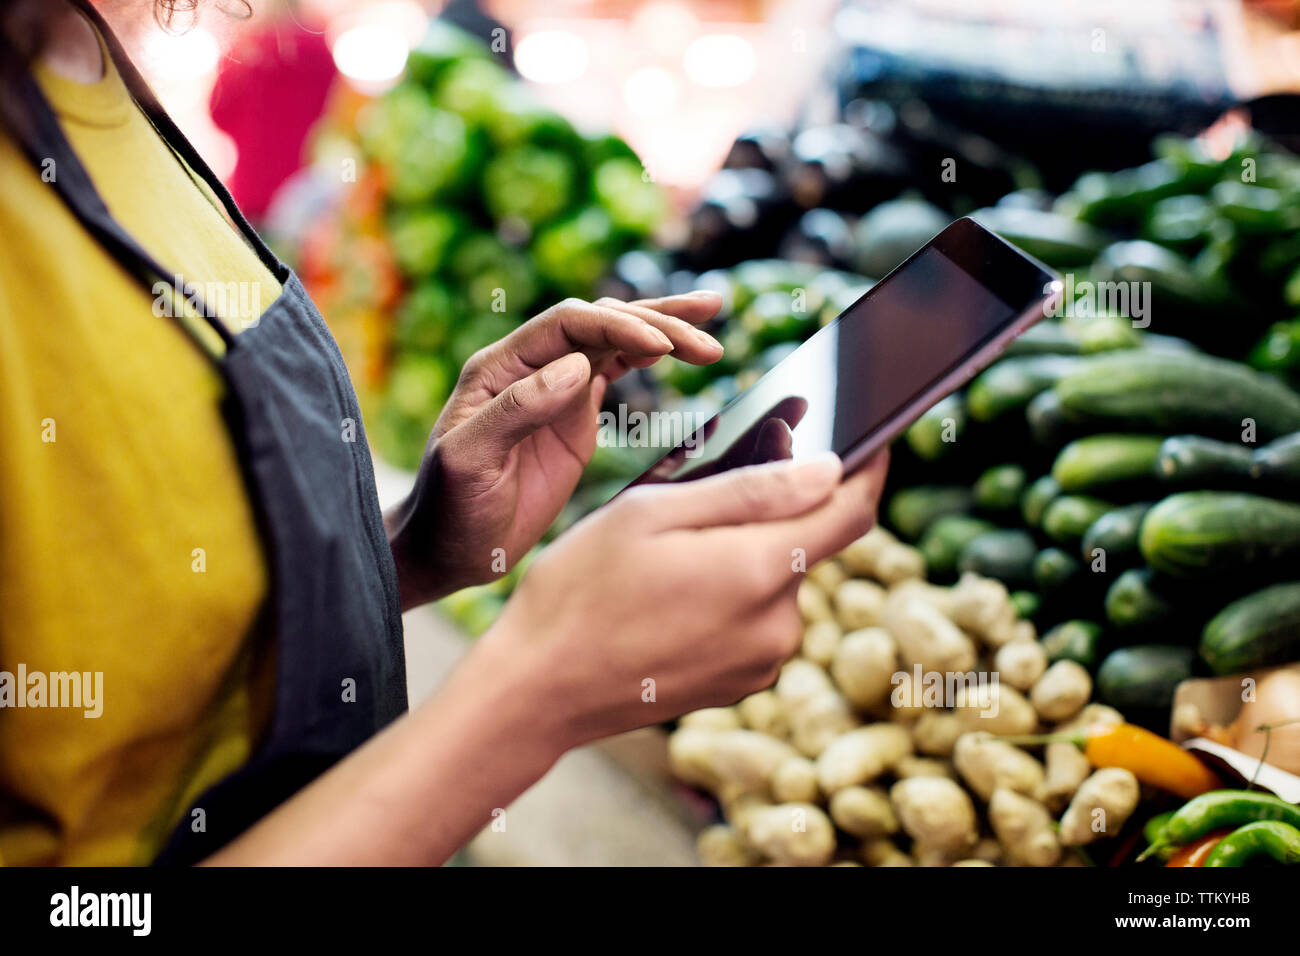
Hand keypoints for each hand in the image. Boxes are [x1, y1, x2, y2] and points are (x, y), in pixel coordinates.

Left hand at [386, 292, 724, 606]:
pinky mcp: (574, 416)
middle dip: (656, 324)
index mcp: (500, 368)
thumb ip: (518, 409)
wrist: (448, 550)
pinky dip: (650, 358)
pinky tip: (681, 353)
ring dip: (663, 334)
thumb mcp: (471, 460)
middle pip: (600, 324)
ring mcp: (555, 390)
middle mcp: (530, 368)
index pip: (567, 325)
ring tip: (710, 337)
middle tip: (707, 340)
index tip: (660, 346)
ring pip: (615, 343)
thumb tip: (576, 367)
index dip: (617, 326)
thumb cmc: (448, 509)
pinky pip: (616, 372)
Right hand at [481, 450, 889, 749]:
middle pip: (806, 543)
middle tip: (707, 492)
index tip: (874, 437)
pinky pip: (759, 620)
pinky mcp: (743, 684)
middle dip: (775, 509)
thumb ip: (750, 490)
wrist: (540, 689)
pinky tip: (675, 594)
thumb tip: (830, 469)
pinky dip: (734, 594)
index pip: (851, 510)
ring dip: (747, 554)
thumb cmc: (581, 588)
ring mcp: (762, 661)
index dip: (870, 468)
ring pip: (778, 580)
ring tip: (673, 554)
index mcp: (757, 571)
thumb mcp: (652, 512)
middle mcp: (776, 625)